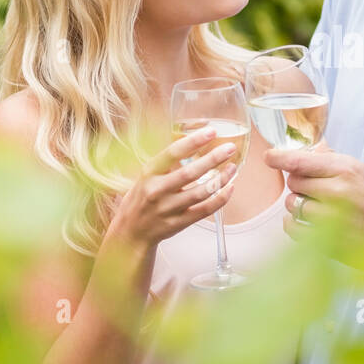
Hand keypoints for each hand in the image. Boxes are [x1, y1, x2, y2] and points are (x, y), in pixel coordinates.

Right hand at [104, 128, 238, 253]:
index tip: (211, 132)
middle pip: (190, 172)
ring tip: (232, 167)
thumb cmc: (141, 198)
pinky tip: (230, 188)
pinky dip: (220, 198)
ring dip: (221, 179)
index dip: (193, 141)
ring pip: (201, 192)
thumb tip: (194, 142)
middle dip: (213, 159)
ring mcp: (168, 208)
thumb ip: (167, 163)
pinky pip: (205, 210)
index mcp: (148, 173)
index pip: (172, 153)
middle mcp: (157, 190)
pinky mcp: (179, 223)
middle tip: (230, 148)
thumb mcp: (146, 176)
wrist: (131, 232)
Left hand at [264, 147, 363, 242]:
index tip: (269, 157)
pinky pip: (292, 228)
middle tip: (316, 191)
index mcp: (346, 169)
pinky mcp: (325, 240)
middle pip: (294, 182)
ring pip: (293, 205)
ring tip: (317, 208)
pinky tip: (306, 222)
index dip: (280, 158)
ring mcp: (330, 217)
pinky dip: (293, 224)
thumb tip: (308, 153)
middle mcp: (337, 191)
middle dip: (300, 185)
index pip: (300, 160)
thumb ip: (334, 162)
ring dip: (299, 205)